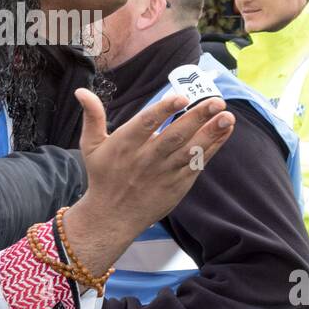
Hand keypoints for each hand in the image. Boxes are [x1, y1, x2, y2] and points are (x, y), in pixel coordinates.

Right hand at [64, 88, 234, 275]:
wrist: (113, 217)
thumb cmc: (103, 176)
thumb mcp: (91, 146)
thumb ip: (92, 117)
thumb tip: (81, 91)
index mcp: (125, 145)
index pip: (146, 124)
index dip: (164, 110)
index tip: (181, 97)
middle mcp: (146, 159)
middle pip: (174, 136)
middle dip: (196, 118)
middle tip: (216, 101)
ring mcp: (164, 173)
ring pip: (190, 151)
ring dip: (210, 133)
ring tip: (227, 117)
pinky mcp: (178, 185)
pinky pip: (197, 164)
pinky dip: (213, 148)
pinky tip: (225, 132)